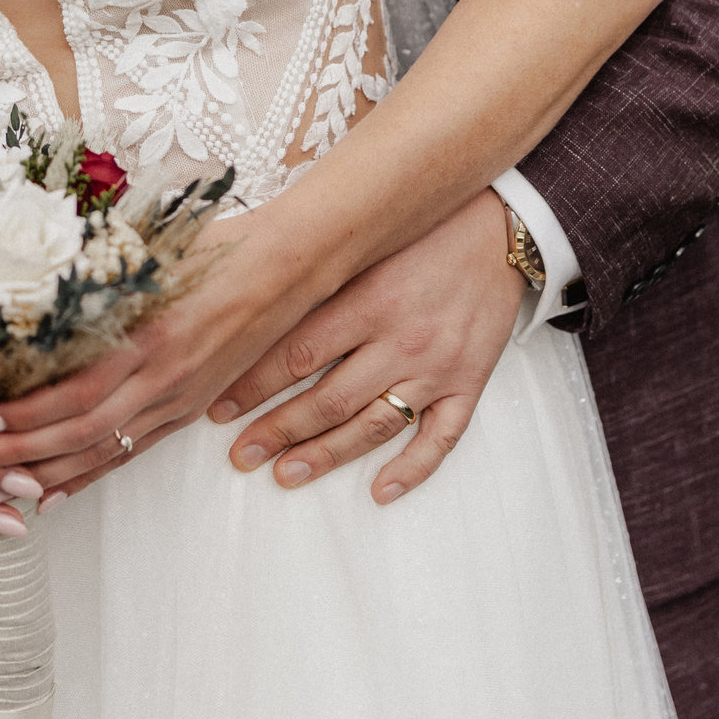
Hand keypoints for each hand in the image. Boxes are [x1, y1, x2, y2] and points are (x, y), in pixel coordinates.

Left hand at [0, 206, 325, 504]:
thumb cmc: (222, 246)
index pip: (74, 393)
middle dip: (16, 455)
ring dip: (44, 476)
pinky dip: (88, 476)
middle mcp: (165, 379)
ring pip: (102, 453)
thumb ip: (102, 278)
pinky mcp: (190, 408)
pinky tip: (53, 494)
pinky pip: (132, 453)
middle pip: (78, 434)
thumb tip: (37, 286)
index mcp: (151, 337)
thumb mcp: (155, 253)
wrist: (290, 263)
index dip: (23, 415)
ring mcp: (180, 399)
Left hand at [208, 190, 526, 503]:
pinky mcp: (469, 382)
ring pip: (374, 425)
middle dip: (277, 430)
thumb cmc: (423, 228)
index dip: (251, 385)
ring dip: (327, 455)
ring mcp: (437, 366)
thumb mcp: (365, 243)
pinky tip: (380, 491)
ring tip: (286, 474)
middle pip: (328, 399)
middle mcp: (401, 339)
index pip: (296, 354)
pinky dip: (412, 469)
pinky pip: (441, 437)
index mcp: (368, 299)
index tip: (217, 406)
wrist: (501, 227)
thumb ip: (316, 275)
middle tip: (241, 454)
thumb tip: (248, 296)